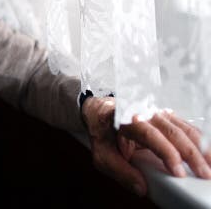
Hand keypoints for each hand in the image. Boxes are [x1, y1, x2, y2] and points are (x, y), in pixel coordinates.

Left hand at [81, 95, 210, 196]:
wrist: (101, 113)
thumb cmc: (103, 134)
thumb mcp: (103, 155)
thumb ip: (120, 171)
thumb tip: (141, 188)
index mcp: (128, 120)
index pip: (152, 136)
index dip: (168, 154)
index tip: (178, 172)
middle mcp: (146, 113)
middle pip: (174, 132)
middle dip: (192, 155)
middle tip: (204, 175)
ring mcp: (159, 114)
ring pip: (186, 129)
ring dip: (202, 148)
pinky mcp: (169, 118)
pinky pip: (188, 128)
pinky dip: (201, 142)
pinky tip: (208, 155)